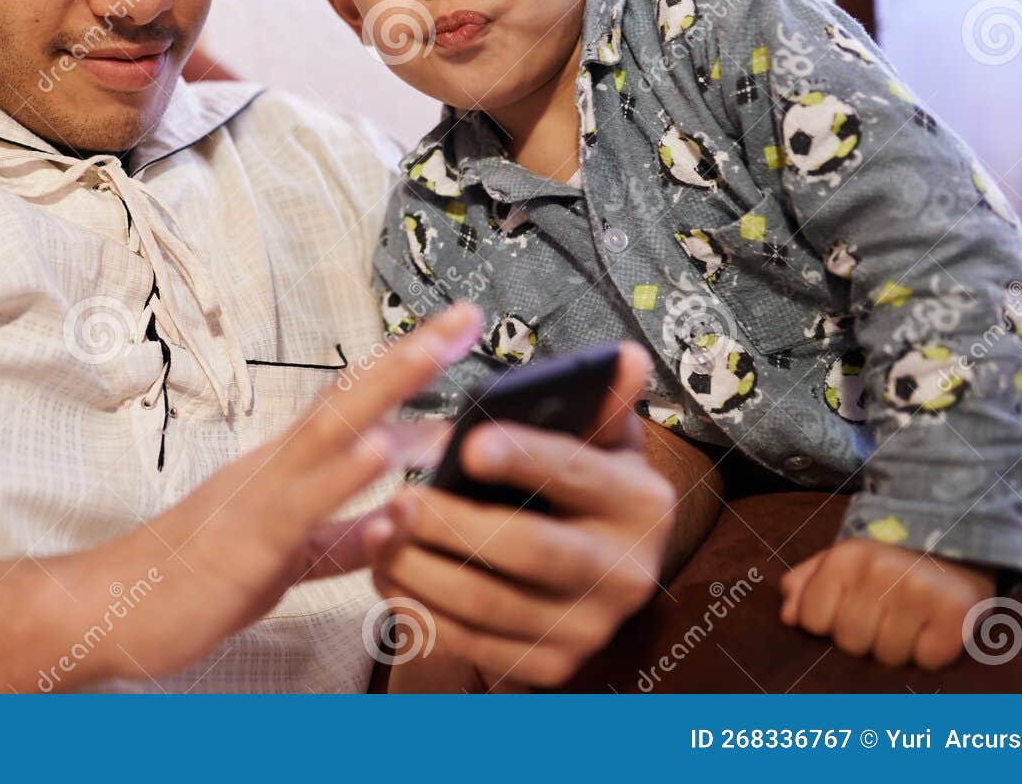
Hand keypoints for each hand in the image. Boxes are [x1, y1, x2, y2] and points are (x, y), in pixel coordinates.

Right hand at [82, 303, 483, 683]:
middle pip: (350, 398)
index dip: (406, 365)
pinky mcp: (253, 543)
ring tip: (432, 354)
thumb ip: (345, 540)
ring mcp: (264, 498)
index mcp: (286, 469)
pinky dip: (346, 478)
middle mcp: (277, 468)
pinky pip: (306, 507)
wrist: (114, 609)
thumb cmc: (195, 580)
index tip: (458, 330)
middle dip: (410, 357)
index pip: (353, 403)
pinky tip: (382, 454)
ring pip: (331, 433)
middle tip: (465, 317)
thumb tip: (399, 516)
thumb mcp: (287, 559)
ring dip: (386, 392)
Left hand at [366, 342, 674, 689]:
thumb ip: (597, 401)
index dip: (525, 459)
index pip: (578, 475)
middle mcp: (628, 575)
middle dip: (455, 524)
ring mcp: (588, 628)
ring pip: (490, 603)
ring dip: (423, 568)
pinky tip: (388, 575)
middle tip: (397, 500)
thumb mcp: (601, 440)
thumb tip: (624, 356)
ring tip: (377, 531)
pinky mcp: (550, 666)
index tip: (470, 444)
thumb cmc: (583, 487)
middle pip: (530, 549)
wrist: (597, 574)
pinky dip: (423, 611)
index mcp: (644, 505)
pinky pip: (473, 645)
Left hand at [779, 538, 995, 668]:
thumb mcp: (842, 561)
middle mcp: (879, 570)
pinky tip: (934, 628)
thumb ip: (806, 584)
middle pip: (849, 642)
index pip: (812, 621)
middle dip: (865, 638)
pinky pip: (927, 660)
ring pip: (887, 656)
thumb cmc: (890, 563)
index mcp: (845, 557)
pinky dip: (931, 653)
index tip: (849, 610)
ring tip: (911, 621)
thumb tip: (788, 616)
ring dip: (899, 648)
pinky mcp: (956, 611)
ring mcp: (919, 590)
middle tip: (886, 617)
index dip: (829, 624)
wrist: (960, 544)